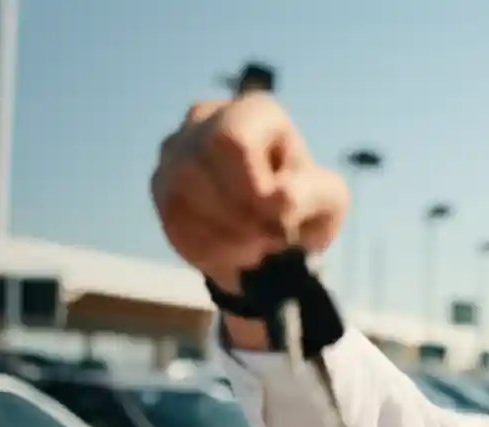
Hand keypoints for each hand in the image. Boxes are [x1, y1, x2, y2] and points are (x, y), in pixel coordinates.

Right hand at [150, 92, 347, 293]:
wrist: (278, 232)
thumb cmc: (305, 203)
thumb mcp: (327, 198)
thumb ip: (309, 195)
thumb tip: (279, 198)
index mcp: (256, 113)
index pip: (232, 140)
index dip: (251, 188)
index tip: (279, 219)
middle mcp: (206, 119)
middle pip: (196, 167)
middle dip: (236, 216)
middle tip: (268, 241)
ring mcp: (176, 151)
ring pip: (178, 196)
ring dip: (222, 235)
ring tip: (256, 249)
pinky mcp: (161, 187)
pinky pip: (171, 222)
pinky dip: (206, 248)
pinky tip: (233, 253)